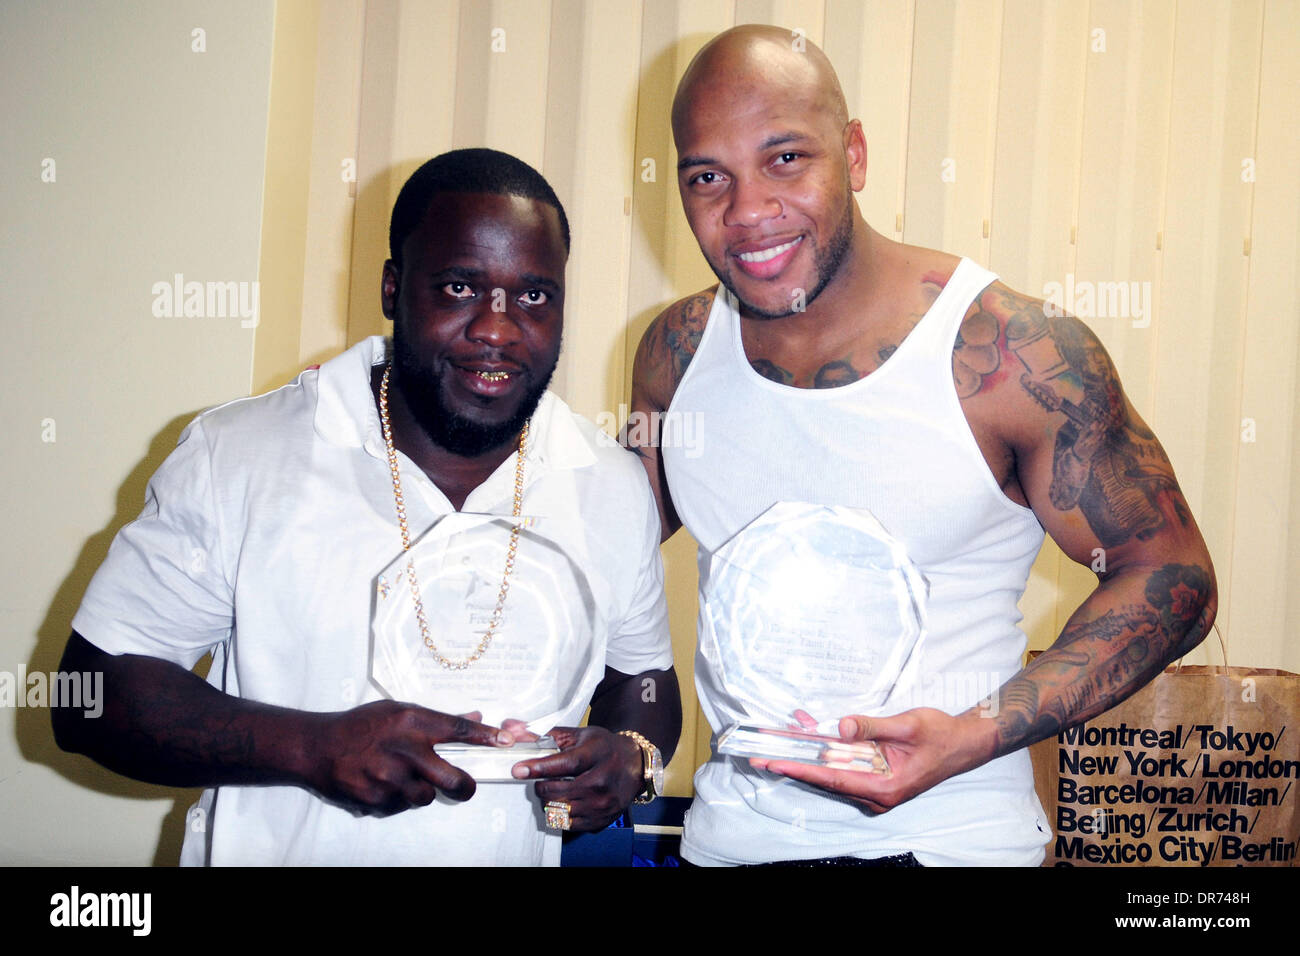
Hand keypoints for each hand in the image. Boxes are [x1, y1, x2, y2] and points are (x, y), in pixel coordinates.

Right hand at [302, 700, 511, 815]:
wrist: (316, 747)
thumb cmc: (359, 726)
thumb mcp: (397, 711)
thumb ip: (435, 718)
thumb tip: (474, 718)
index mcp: (411, 721)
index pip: (458, 730)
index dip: (486, 737)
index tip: (506, 742)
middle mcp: (404, 749)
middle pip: (454, 779)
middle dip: (466, 787)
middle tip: (466, 786)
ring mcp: (390, 777)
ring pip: (427, 797)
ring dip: (423, 791)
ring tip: (405, 778)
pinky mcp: (376, 799)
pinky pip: (401, 806)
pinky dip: (398, 799)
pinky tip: (383, 784)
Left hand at [509, 726, 643, 831]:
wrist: (634, 766)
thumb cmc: (603, 748)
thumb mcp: (579, 734)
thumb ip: (546, 735)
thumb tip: (513, 730)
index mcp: (597, 754)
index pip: (566, 764)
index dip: (540, 767)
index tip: (518, 769)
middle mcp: (602, 780)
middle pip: (559, 790)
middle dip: (540, 785)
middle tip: (539, 779)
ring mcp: (603, 803)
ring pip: (560, 809)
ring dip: (547, 801)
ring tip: (551, 790)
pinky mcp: (601, 820)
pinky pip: (567, 824)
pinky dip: (558, 814)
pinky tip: (562, 802)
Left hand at [751, 708, 985, 813]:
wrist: (964, 743)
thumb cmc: (940, 735)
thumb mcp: (907, 726)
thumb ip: (872, 727)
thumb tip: (841, 728)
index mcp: (883, 787)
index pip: (832, 778)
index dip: (800, 769)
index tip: (775, 762)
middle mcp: (875, 794)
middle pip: (826, 777)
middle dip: (794, 761)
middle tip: (760, 753)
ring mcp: (874, 787)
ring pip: (832, 770)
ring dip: (808, 750)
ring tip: (779, 734)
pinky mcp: (874, 777)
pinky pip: (844, 763)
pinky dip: (827, 746)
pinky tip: (810, 727)